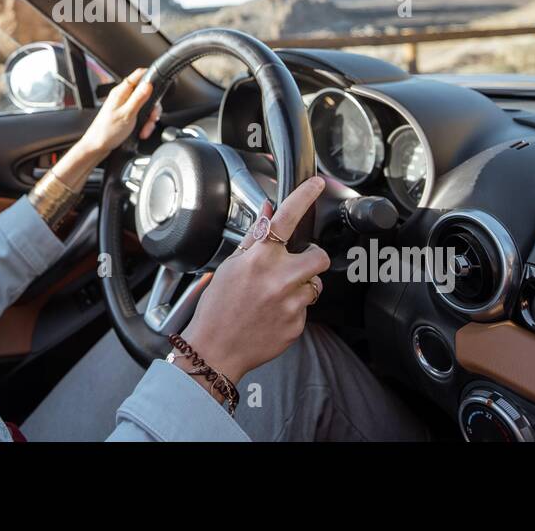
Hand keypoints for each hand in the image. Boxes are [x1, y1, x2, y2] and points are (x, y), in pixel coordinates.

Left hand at [76, 67, 161, 158]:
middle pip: (146, 93)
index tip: (160, 86)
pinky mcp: (127, 115)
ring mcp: (125, 106)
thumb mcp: (127, 114)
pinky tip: (142, 131)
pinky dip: (144, 124)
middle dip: (152, 107)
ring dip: (149, 118)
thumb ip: (138, 98)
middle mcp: (123, 96)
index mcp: (121, 92)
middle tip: (152, 117)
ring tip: (145, 128)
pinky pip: (141, 115)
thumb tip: (149, 84)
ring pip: (146, 106)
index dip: (151, 76)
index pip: (139, 75)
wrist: (98, 146)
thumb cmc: (107, 131)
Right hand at [177, 176, 329, 385]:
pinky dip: (293, 309)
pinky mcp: (298, 324)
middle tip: (294, 266)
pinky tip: (273, 314)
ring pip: (314, 284)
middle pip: (318, 256)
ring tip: (276, 296)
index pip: (287, 218)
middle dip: (311, 258)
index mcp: (260, 258)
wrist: (216, 350)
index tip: (317, 184)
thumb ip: (254, 238)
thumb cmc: (218, 307)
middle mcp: (279, 278)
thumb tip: (267, 211)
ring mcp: (291, 303)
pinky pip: (306, 309)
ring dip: (301, 286)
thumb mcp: (230, 266)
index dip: (305, 196)